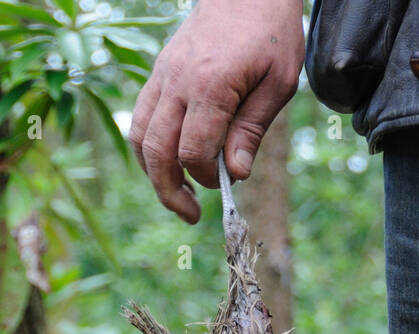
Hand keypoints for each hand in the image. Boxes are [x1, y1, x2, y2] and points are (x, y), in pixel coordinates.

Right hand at [130, 0, 303, 223]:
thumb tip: (235, 174)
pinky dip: (149, 149)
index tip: (227, 183)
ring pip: (140, 136)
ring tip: (177, 198)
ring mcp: (162, 75)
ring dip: (153, 174)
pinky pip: (141, 118)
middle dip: (170, 191)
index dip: (206, 178)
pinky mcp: (158, 73)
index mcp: (211, 85)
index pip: (193, 151)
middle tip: (191, 215)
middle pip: (157, 151)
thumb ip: (252, 130)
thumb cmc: (270, 33)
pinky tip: (169, 165)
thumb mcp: (278, 83)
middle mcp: (177, 81)